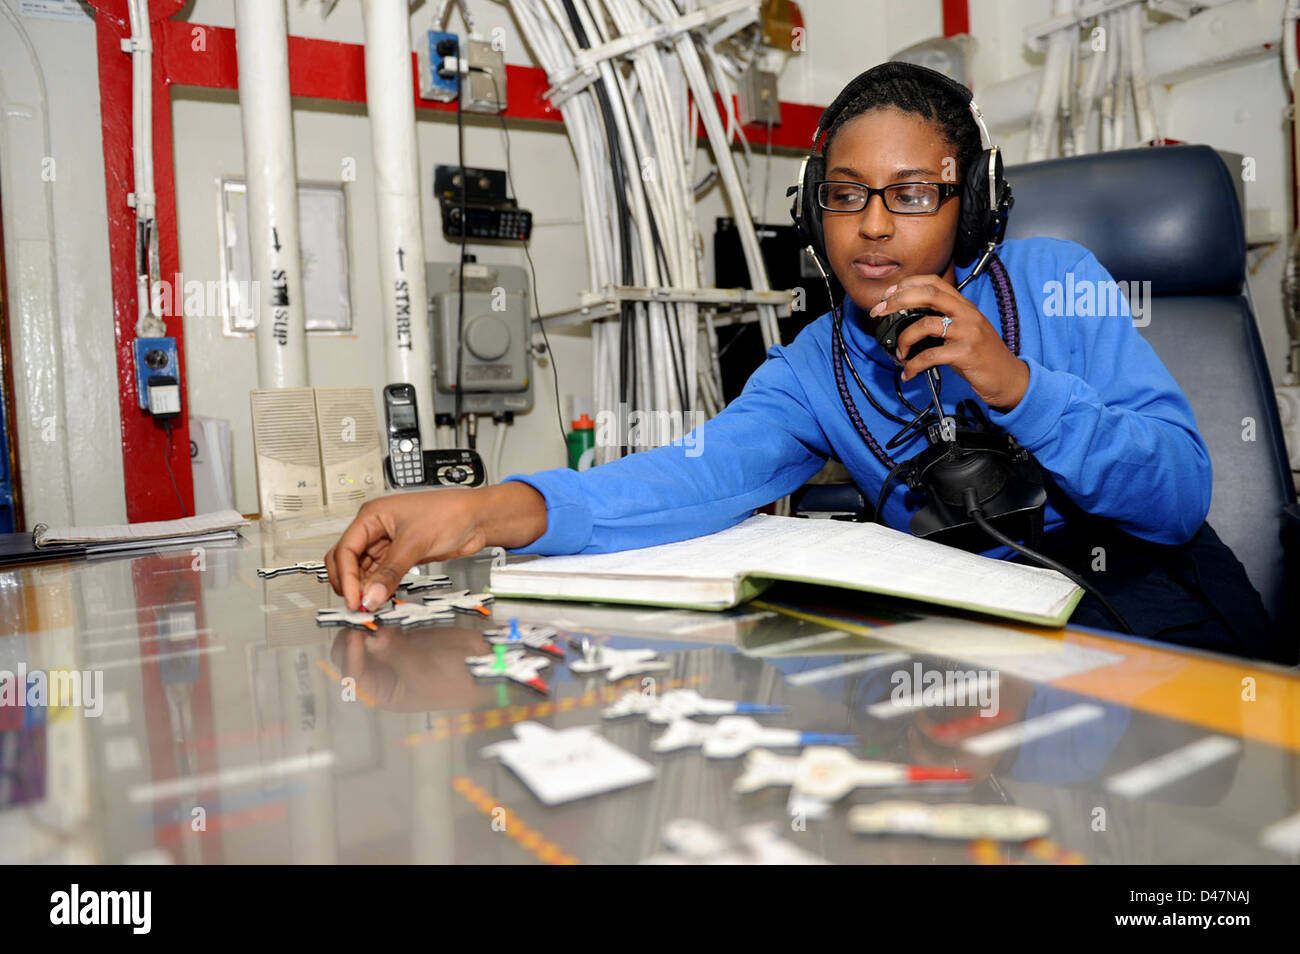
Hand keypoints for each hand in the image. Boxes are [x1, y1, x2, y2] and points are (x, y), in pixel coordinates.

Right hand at [323, 482, 546, 610]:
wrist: (477, 518)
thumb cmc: (450, 512)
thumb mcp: (415, 543)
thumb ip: (391, 572)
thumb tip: (371, 596)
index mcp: (372, 516)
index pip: (346, 549)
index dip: (345, 577)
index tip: (353, 599)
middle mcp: (376, 529)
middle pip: (348, 560)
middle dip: (349, 583)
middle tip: (358, 606)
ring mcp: (387, 544)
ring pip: (364, 570)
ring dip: (364, 588)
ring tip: (370, 606)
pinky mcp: (401, 556)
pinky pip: (381, 575)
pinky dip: (379, 587)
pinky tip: (380, 598)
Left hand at [869, 274, 1029, 411]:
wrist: (1007, 377)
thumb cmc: (982, 356)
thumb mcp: (964, 331)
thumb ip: (942, 321)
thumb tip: (907, 322)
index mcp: (964, 306)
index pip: (933, 282)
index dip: (907, 284)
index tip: (888, 295)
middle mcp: (966, 314)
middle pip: (927, 294)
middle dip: (897, 301)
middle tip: (879, 312)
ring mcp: (967, 332)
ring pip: (924, 325)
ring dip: (904, 340)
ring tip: (900, 353)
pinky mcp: (965, 353)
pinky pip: (929, 356)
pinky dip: (913, 365)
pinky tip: (908, 372)